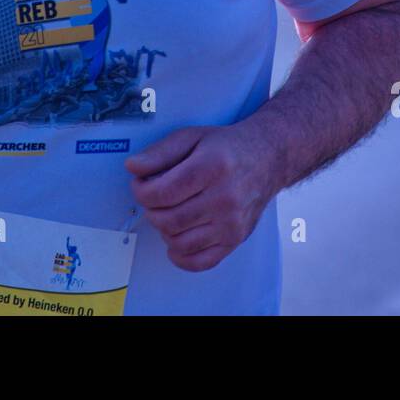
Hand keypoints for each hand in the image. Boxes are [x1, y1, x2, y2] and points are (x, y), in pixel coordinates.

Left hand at [125, 124, 278, 271]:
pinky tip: (177, 239)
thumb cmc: (226, 147)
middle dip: (150, 209)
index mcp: (212, 167)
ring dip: (164, 229)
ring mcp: (231, 223)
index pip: (162, 193)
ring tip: (168, 212)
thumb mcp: (192, 137)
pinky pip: (199, 262)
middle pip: (168, 219)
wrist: (267, 159)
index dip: (141, 191)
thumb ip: (160, 152)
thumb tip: (132, 167)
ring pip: (179, 242)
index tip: (141, 184)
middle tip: (154, 197)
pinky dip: (181, 256)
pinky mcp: (235, 240)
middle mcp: (224, 198)